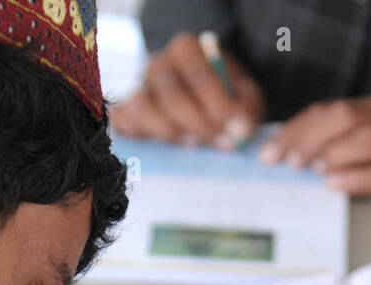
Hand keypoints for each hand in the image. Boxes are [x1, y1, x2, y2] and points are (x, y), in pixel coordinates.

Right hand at [111, 32, 265, 148]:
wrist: (194, 99)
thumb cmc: (223, 96)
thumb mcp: (243, 94)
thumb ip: (246, 109)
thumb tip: (240, 132)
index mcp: (186, 49)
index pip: (201, 77)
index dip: (220, 108)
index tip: (237, 132)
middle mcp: (158, 63)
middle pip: (172, 95)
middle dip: (199, 124)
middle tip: (221, 144)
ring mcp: (138, 86)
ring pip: (142, 107)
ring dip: (170, 131)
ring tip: (194, 145)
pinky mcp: (125, 110)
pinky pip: (124, 122)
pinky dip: (141, 135)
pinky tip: (166, 148)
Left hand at [261, 95, 370, 210]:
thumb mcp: (366, 153)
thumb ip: (333, 147)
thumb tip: (283, 158)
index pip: (329, 111)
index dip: (294, 130)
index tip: (268, 153)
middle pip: (345, 119)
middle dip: (307, 140)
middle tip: (285, 163)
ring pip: (368, 138)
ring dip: (332, 154)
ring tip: (309, 172)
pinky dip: (356, 177)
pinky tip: (334, 185)